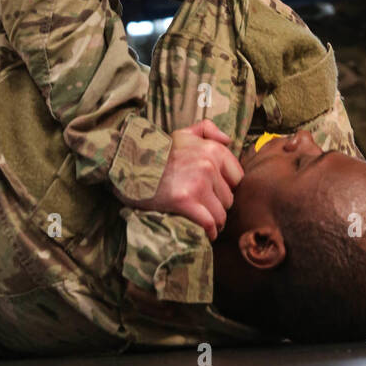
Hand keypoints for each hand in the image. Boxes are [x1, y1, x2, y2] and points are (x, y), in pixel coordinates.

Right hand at [117, 120, 242, 239]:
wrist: (129, 165)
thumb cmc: (158, 152)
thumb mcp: (183, 134)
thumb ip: (207, 130)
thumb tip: (228, 140)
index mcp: (212, 150)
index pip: (237, 178)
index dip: (225, 187)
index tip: (213, 193)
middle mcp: (208, 165)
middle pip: (229, 198)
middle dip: (217, 205)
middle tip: (204, 208)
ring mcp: (198, 184)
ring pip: (221, 214)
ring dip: (214, 222)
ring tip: (204, 222)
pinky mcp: (186, 202)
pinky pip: (209, 223)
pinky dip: (209, 232)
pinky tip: (205, 234)